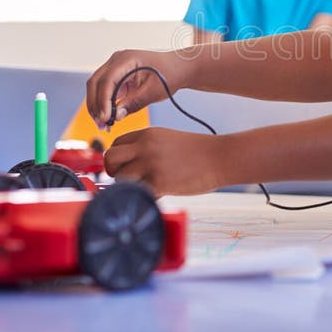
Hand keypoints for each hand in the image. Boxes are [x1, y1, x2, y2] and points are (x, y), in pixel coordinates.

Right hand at [86, 50, 185, 127]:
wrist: (179, 68)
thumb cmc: (170, 74)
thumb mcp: (154, 91)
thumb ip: (134, 103)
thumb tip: (116, 116)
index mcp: (126, 59)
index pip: (107, 80)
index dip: (103, 100)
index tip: (105, 118)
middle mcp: (116, 61)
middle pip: (95, 83)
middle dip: (95, 104)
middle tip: (101, 124)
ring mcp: (115, 67)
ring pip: (96, 87)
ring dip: (97, 105)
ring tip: (103, 124)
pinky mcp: (117, 77)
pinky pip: (104, 90)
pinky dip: (103, 104)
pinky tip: (107, 118)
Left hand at [103, 127, 221, 195]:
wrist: (220, 157)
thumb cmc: (198, 152)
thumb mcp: (168, 140)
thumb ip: (148, 148)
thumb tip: (131, 165)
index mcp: (147, 134)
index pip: (116, 144)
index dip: (118, 158)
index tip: (127, 167)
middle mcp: (145, 147)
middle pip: (110, 158)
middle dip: (114, 171)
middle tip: (128, 180)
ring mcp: (151, 164)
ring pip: (119, 179)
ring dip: (127, 187)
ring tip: (145, 188)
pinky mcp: (159, 182)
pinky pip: (137, 194)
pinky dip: (143, 198)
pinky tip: (157, 195)